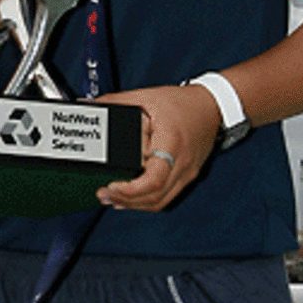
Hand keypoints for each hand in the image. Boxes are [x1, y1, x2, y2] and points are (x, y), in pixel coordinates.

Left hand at [95, 85, 221, 211]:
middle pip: (154, 196)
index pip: (154, 179)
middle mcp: (182, 163)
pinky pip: (166, 197)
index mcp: (171, 143)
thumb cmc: (183, 103)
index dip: (131, 189)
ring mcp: (186, 173)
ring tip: (111, 199)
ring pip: (160, 201)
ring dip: (135, 205)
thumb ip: (117, 101)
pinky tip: (131, 200)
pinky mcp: (187, 176)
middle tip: (103, 194)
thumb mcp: (146, 97)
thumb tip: (89, 104)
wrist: (212, 106)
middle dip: (126, 200)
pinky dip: (147, 201)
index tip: (112, 186)